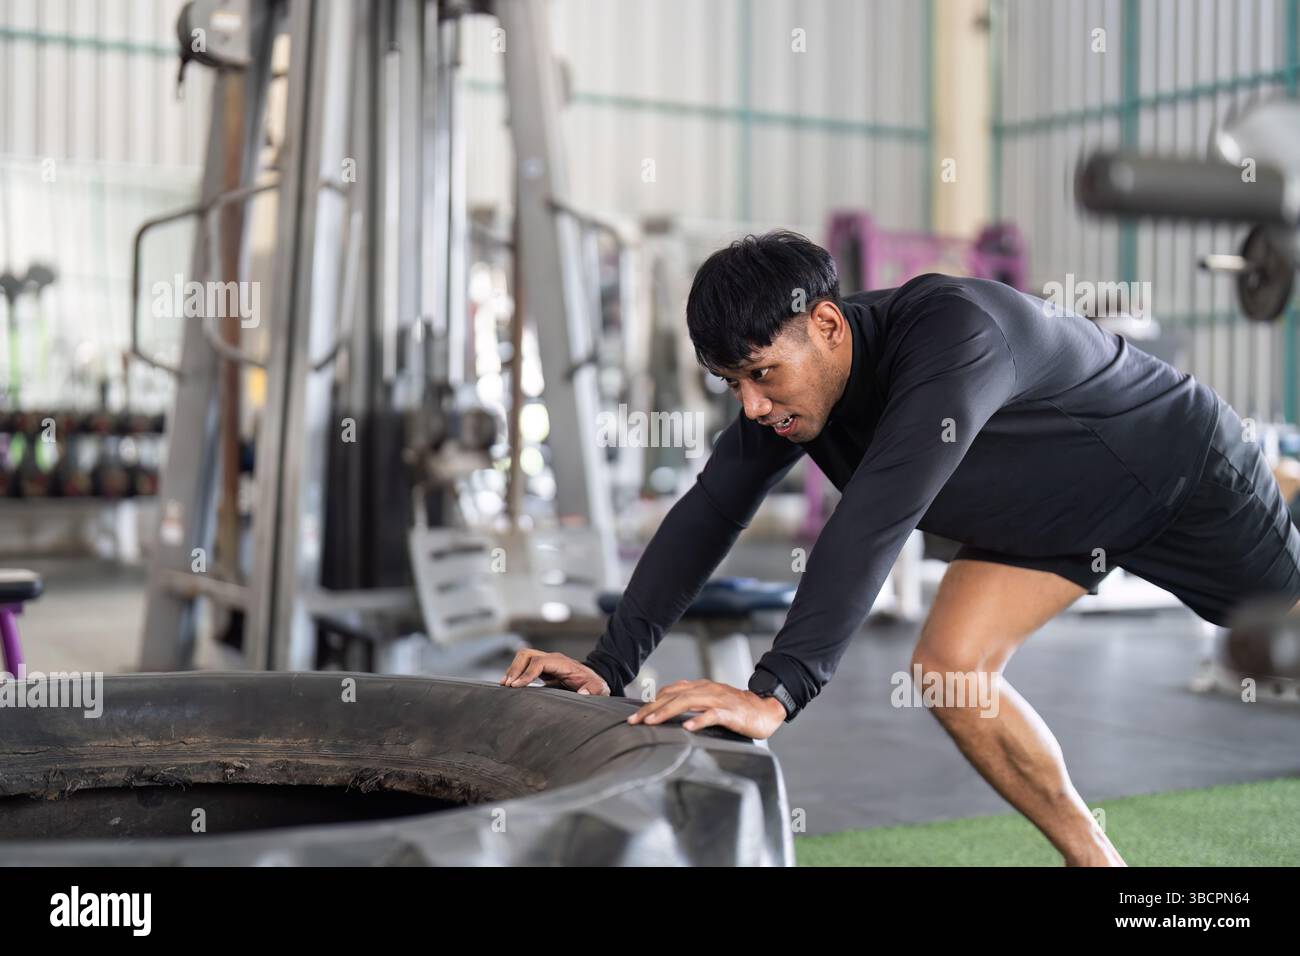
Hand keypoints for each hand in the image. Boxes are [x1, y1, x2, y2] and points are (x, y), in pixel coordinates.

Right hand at [499, 649, 609, 694]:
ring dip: (512, 669)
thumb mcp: (599, 688)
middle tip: (508, 685)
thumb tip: (582, 694)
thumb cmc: (594, 684)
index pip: (540, 662)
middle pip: (527, 654)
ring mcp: (545, 662)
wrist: (593, 679)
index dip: (527, 673)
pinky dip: (515, 672)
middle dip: (515, 669)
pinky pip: (524, 665)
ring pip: (523, 657)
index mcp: (563, 663)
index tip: (517, 686)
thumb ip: (592, 690)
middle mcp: (552, 659)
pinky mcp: (541, 668)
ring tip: (505, 685)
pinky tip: (509, 684)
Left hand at [628, 679, 786, 739]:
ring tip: (652, 722)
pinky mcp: (731, 712)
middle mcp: (706, 690)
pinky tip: (688, 727)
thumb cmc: (736, 709)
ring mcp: (719, 700)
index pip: (669, 692)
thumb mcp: (710, 703)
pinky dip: (699, 720)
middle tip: (634, 721)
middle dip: (651, 708)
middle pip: (673, 696)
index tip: (634, 716)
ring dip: (668, 711)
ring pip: (688, 702)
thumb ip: (692, 705)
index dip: (651, 703)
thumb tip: (668, 713)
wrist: (766, 708)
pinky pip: (713, 715)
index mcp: (700, 687)